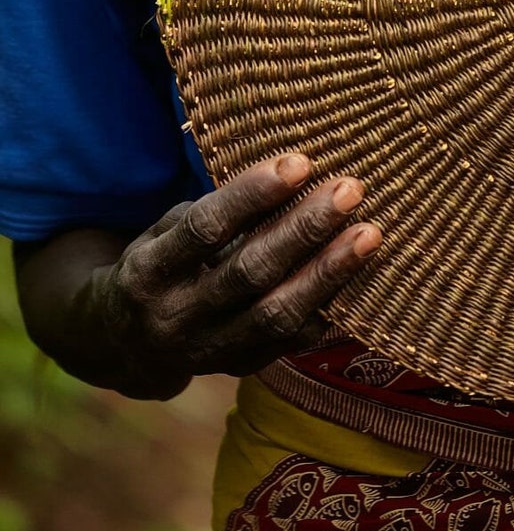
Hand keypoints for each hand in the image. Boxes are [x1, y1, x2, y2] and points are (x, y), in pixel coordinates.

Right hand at [82, 154, 380, 395]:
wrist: (127, 345)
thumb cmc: (160, 263)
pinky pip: (291, 341)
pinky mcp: (238, 368)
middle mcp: (177, 317)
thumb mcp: (166, 230)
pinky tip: (360, 279)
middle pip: (249, 272)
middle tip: (350, 190)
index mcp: (149, 272)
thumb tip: (290, 174)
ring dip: (328, 272)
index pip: (205, 229)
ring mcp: (208, 351)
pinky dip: (327, 309)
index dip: (252, 195)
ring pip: (276, 313)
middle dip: (304, 229)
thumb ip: (216, 211)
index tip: (300, 162)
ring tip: (370, 235)